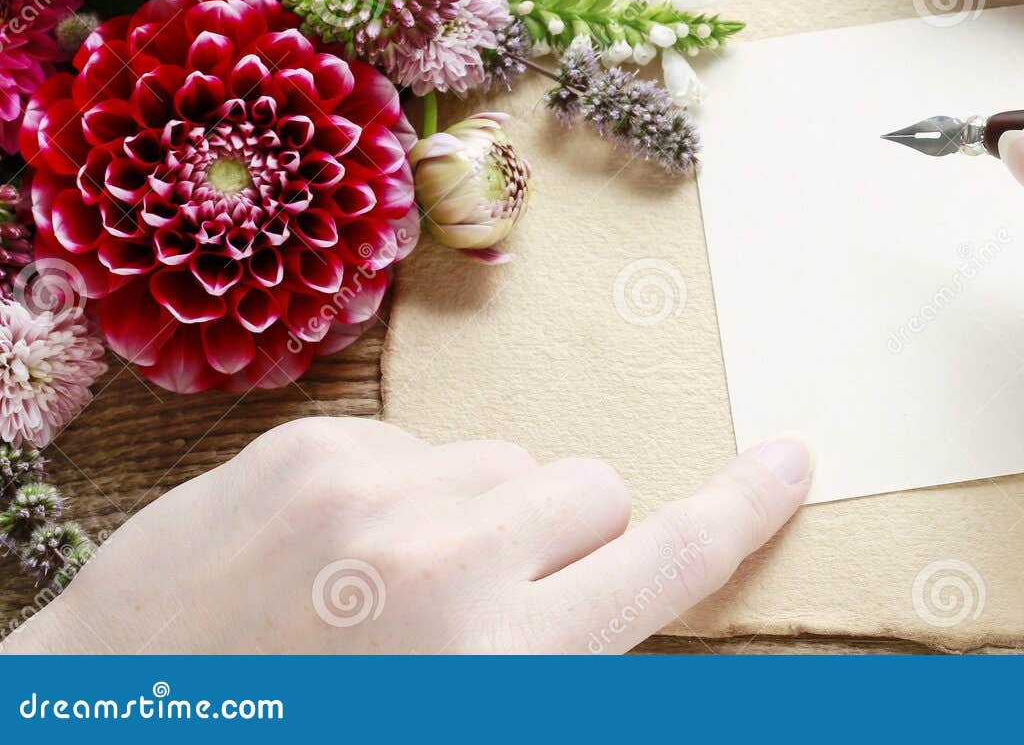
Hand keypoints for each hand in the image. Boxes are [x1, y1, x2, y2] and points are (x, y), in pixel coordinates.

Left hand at [1, 418, 811, 652]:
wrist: (101, 725)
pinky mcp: (309, 445)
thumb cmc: (301, 734)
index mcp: (498, 665)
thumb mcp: (463, 721)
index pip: (660, 565)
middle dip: (566, 542)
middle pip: (590, 492)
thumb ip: (548, 662)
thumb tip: (606, 580)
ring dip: (483, 513)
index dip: (739, 513)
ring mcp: (374, 488)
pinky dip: (402, 492)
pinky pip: (418, 442)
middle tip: (493, 608)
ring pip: (505, 460)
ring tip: (392, 585)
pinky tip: (330, 553)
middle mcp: (447, 562)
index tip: (790, 459)